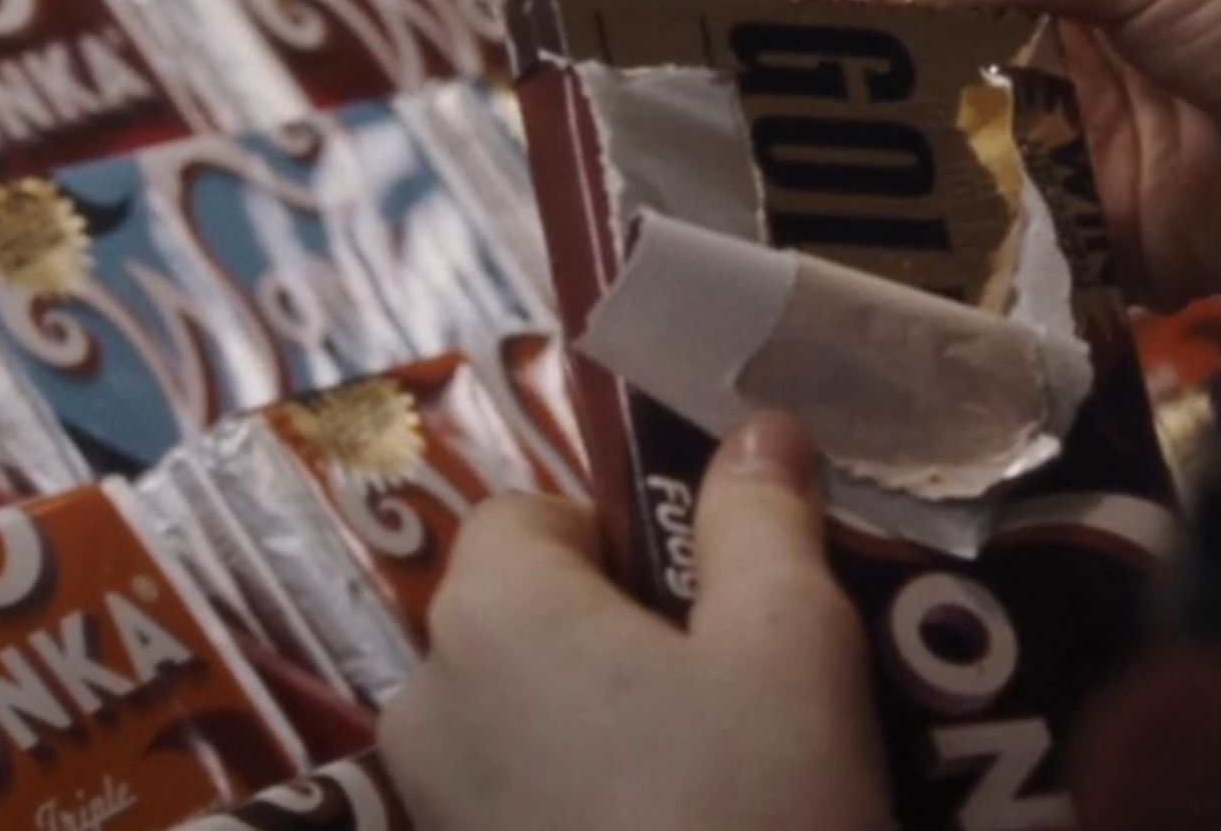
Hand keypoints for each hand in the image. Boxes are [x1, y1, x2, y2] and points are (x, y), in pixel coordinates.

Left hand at [380, 412, 889, 830]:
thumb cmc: (752, 811)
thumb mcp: (792, 646)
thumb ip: (763, 520)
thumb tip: (758, 428)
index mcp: (492, 611)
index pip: (528, 513)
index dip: (623, 533)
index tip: (710, 601)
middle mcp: (428, 699)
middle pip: (522, 614)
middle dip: (620, 632)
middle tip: (734, 690)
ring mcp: (432, 806)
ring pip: (521, 714)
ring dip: (602, 721)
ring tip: (718, 777)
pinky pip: (517, 798)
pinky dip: (579, 798)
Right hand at [764, 0, 1220, 304]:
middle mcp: (1067, 33)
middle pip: (923, 37)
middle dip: (839, 58)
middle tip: (750, 86)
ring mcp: (1076, 136)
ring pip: (946, 144)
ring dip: (877, 160)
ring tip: (788, 173)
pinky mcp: (1091, 233)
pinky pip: (998, 240)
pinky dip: (944, 248)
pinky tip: (880, 254)